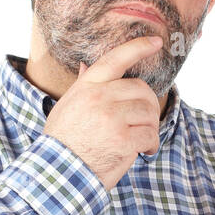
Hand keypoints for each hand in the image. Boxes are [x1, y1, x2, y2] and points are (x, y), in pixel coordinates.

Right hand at [43, 35, 164, 190]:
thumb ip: (83, 86)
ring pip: (149, 113)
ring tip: (141, 141)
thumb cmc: (63, 141)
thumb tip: (88, 65)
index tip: (156, 42)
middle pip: (142, 90)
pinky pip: (150, 135)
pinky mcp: (122, 139)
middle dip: (148, 106)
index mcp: (87, 87)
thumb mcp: (66, 106)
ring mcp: (112, 118)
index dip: (138, 47)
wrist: (58, 172)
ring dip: (150, 128)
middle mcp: (99, 97)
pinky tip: (144, 152)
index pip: (116, 59)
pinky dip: (151, 145)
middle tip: (144, 122)